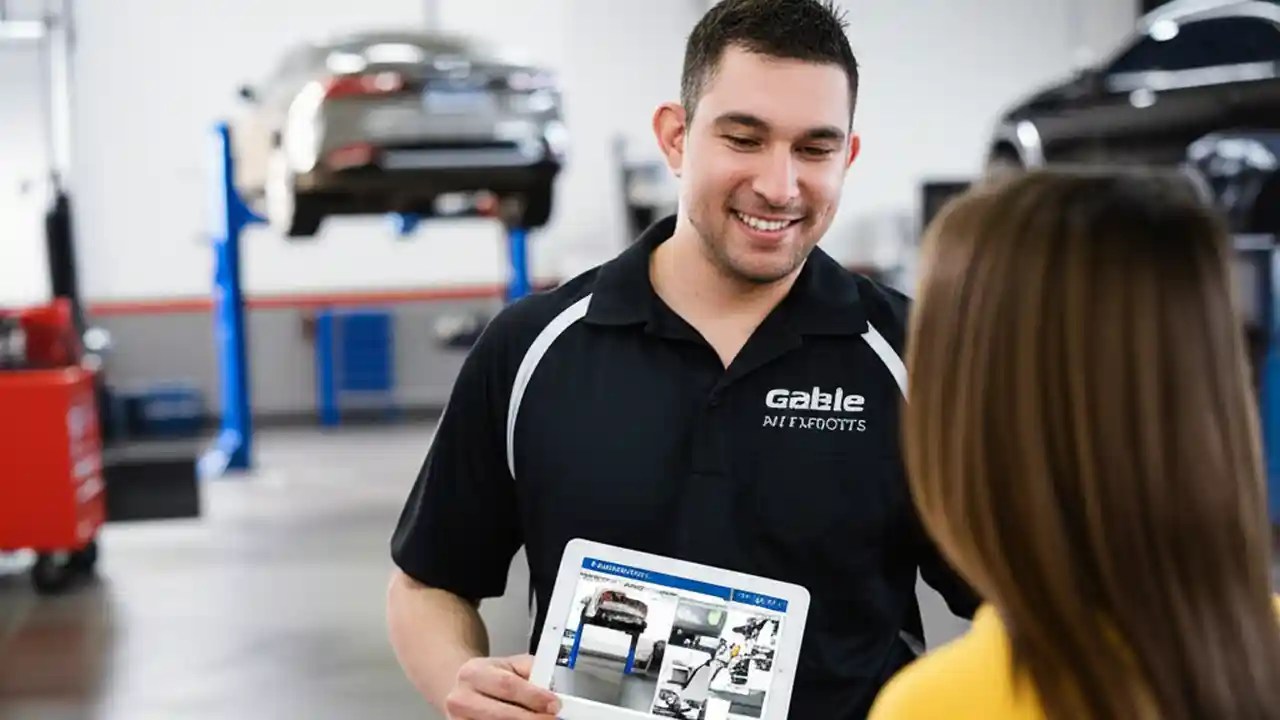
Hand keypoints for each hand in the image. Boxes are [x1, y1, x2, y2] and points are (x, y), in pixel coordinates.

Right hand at [446, 654, 561, 718]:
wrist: (462, 688)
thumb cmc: (490, 677)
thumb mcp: (510, 665)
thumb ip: (532, 671)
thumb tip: (553, 689)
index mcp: (474, 673)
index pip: (507, 685)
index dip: (533, 697)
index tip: (554, 704)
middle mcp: (461, 698)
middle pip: (502, 714)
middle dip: (532, 719)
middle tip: (553, 719)